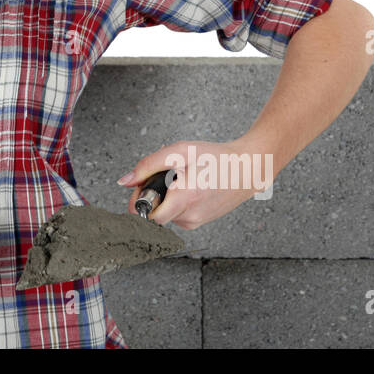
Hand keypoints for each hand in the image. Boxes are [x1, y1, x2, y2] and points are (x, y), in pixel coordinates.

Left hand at [115, 137, 273, 228]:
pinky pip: (176, 214)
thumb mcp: (180, 152)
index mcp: (183, 199)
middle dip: (151, 195)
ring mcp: (195, 222)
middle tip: (164, 176)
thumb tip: (125, 181)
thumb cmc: (218, 158)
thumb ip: (148, 166)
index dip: (138, 201)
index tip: (142, 187)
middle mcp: (188, 216)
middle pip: (152, 213)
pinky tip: (188, 186)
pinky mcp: (199, 222)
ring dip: (165, 196)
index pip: (145, 217)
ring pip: (164, 213)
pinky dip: (176, 201)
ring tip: (180, 178)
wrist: (248, 169)